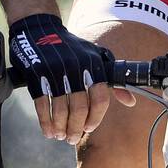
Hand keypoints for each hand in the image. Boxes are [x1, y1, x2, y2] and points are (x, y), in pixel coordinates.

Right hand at [8, 14, 119, 143]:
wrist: (39, 29)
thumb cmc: (72, 46)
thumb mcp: (96, 56)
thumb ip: (112, 80)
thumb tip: (131, 101)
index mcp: (93, 65)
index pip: (100, 97)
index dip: (96, 117)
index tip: (90, 128)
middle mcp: (76, 69)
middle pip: (79, 108)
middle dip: (77, 128)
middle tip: (73, 138)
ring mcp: (55, 72)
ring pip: (61, 110)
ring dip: (61, 128)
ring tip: (61, 136)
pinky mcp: (36, 76)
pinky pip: (42, 105)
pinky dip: (45, 121)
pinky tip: (48, 130)